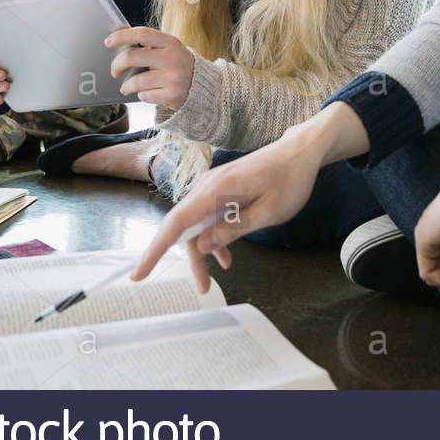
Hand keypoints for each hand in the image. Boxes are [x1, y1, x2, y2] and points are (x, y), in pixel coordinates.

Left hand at [104, 27, 195, 110]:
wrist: (203, 87)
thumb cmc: (177, 65)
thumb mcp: (170, 50)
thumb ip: (151, 46)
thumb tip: (120, 46)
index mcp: (171, 43)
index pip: (142, 33)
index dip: (122, 36)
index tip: (108, 42)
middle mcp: (172, 58)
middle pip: (132, 57)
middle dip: (117, 65)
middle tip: (114, 71)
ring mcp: (173, 78)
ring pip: (135, 81)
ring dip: (126, 86)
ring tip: (126, 87)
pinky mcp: (172, 95)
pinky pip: (144, 95)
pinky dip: (141, 95)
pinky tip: (147, 93)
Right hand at [129, 124, 326, 292]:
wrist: (300, 152)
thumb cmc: (289, 180)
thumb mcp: (267, 212)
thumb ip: (234, 229)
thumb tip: (202, 246)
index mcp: (216, 190)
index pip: (176, 223)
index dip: (155, 250)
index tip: (139, 273)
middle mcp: (208, 186)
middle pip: (183, 227)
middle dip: (185, 259)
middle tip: (195, 287)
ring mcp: (214, 187)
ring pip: (196, 224)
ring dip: (201, 252)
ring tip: (209, 282)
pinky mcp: (223, 190)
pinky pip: (208, 217)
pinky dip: (212, 238)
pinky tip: (225, 258)